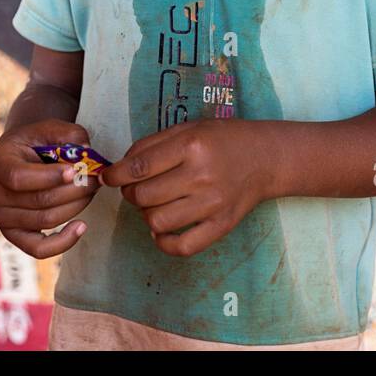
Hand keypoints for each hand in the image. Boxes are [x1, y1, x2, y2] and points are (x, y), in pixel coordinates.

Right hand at [0, 119, 100, 257]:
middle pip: (38, 201)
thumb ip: (68, 134)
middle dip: (74, 190)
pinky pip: (37, 248)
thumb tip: (85, 149)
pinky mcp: (13, 234)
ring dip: (75, 206)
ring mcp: (0, 216)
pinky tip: (82, 226)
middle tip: (95, 179)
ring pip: (44, 220)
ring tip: (91, 191)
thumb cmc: (37, 142)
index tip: (75, 171)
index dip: (49, 177)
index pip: (18, 177)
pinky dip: (63, 242)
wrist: (22, 156)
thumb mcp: (50, 128)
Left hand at [99, 118, 273, 256]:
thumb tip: (120, 168)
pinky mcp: (222, 225)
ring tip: (154, 204)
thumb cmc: (225, 139)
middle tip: (137, 188)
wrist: (267, 157)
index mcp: (191, 145)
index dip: (115, 175)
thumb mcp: (190, 128)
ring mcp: (212, 204)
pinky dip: (164, 242)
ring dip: (146, 215)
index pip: (139, 167)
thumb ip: (153, 144)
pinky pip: (183, 246)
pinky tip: (162, 230)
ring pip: (157, 221)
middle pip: (144, 196)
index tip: (108, 177)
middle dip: (131, 193)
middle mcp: (201, 175)